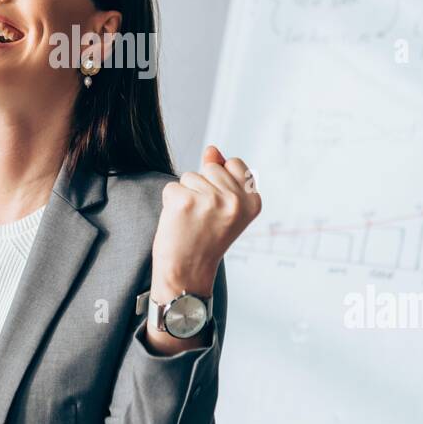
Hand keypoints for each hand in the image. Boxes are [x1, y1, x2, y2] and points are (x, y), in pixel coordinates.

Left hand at [150, 144, 260, 301]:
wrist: (187, 274)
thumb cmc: (205, 241)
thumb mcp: (224, 208)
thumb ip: (221, 176)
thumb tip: (212, 149)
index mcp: (252, 201)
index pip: (234, 164)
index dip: (221, 183)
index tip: (219, 210)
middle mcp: (235, 200)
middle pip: (210, 168)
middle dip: (202, 188)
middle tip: (203, 218)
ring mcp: (211, 200)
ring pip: (189, 176)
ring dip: (186, 196)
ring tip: (191, 222)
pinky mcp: (185, 201)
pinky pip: (171, 187)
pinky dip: (170, 203)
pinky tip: (178, 223)